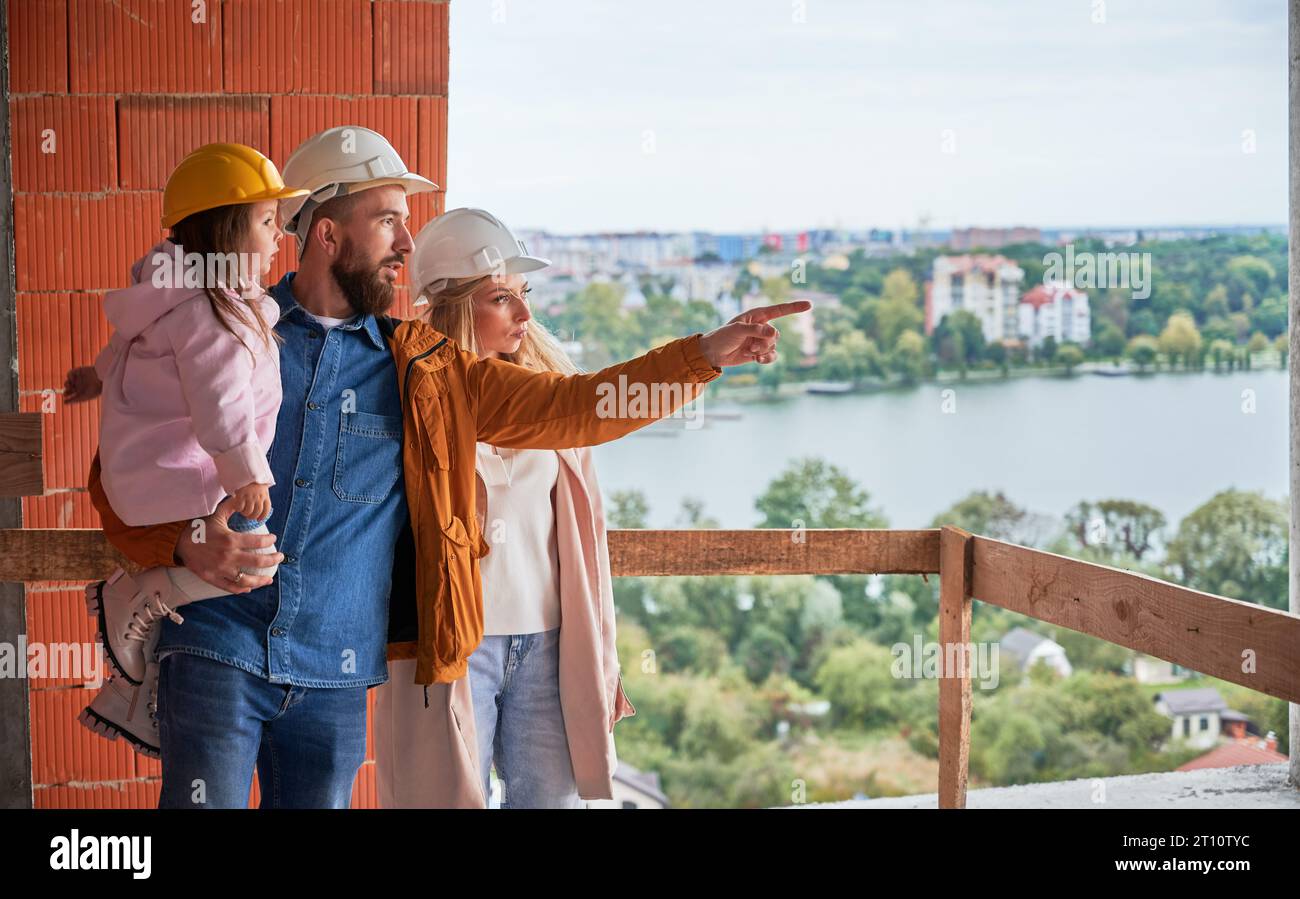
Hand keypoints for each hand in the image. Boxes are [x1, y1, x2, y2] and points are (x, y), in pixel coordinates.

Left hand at [63, 366, 101, 403]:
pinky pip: (70, 373)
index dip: (67, 396)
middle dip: (66, 391)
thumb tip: (64, 402)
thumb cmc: (94, 390)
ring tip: (69, 386)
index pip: (71, 394)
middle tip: (65, 393)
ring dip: (66, 384)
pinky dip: (69, 376)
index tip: (65, 399)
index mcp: (82, 391)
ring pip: (68, 381)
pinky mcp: (78, 371)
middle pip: (69, 388)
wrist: (101, 378)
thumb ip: (74, 400)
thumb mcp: (83, 397)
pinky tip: (72, 379)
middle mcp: (79, 385)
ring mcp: (78, 378)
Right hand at [175, 497, 282, 593]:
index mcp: (230, 539)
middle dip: (273, 560)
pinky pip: (230, 587)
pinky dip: (242, 588)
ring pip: (246, 579)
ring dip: (261, 580)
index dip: (269, 541)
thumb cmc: (200, 528)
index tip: (274, 539)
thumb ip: (232, 506)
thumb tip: (243, 496)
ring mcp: (220, 569)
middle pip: (258, 562)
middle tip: (280, 557)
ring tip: (269, 579)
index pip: (258, 541)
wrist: (178, 542)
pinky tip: (250, 587)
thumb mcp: (216, 514)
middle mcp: (228, 556)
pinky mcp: (212, 578)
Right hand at [232, 482, 271, 521]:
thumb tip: (262, 507)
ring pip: (248, 511)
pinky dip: (238, 509)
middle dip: (252, 517)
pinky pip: (239, 507)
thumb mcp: (261, 488)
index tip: (259, 520)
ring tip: (243, 511)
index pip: (267, 509)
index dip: (263, 516)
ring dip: (245, 514)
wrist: (246, 471)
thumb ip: (262, 497)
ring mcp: (250, 496)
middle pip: (257, 512)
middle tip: (249, 516)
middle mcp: (259, 497)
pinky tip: (237, 506)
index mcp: (265, 495)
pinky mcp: (241, 495)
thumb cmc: (253, 480)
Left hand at [698, 300, 812, 368]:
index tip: (810, 305)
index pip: (780, 310)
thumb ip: (756, 331)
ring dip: (763, 351)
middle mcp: (761, 326)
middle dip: (765, 342)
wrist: (713, 353)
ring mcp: (760, 339)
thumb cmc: (722, 336)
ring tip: (749, 352)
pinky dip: (766, 359)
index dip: (795, 307)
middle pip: (776, 335)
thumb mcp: (738, 330)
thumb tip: (774, 334)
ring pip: (773, 346)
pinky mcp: (758, 352)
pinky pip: (772, 355)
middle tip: (751, 345)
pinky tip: (757, 360)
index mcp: (757, 315)